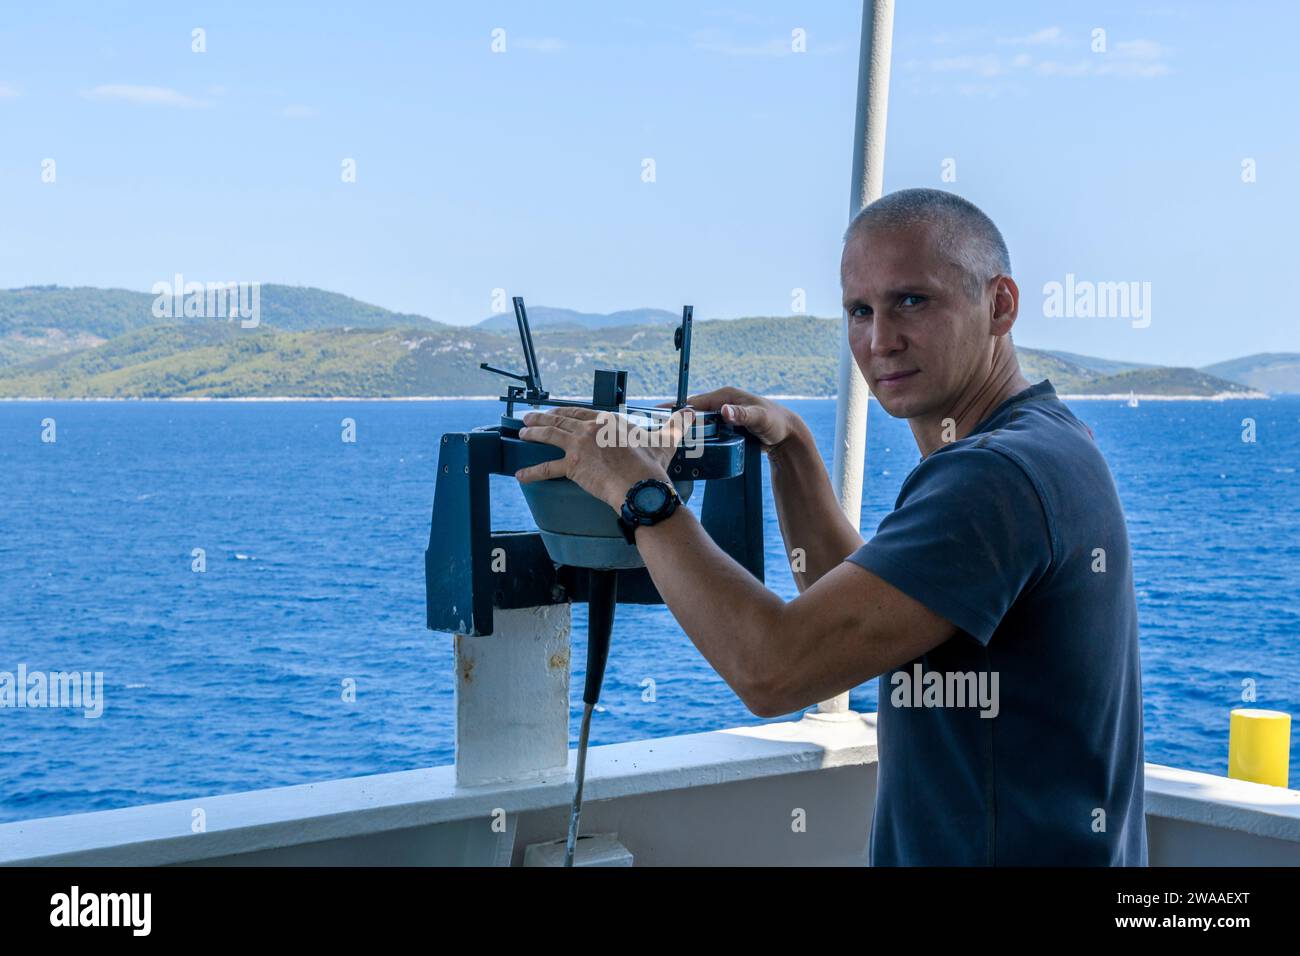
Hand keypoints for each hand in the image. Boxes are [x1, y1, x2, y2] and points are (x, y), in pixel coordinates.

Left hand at [514, 406, 695, 511]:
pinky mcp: (573, 466)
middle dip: (543, 418)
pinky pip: (547, 469)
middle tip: (529, 417)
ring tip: (521, 432)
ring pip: (550, 436)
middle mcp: (589, 429)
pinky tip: (520, 475)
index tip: (557, 412)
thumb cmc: (652, 464)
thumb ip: (675, 424)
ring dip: (534, 433)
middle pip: (561, 420)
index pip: (581, 411)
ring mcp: (579, 446)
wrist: (641, 485)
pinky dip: (532, 472)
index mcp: (608, 420)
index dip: (566, 412)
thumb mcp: (666, 439)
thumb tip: (689, 413)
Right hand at [655, 387, 800, 453]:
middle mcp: (722, 403)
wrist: (788, 435)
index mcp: (725, 396)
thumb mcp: (760, 418)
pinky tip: (686, 448)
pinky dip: (695, 437)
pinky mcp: (726, 427)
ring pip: (697, 422)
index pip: (694, 401)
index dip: (675, 407)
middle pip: (692, 412)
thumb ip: (743, 414)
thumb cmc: (776, 423)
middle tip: (655, 431)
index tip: (656, 413)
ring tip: (664, 441)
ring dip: (684, 430)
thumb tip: (724, 410)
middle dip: (675, 419)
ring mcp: (723, 415)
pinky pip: (706, 431)